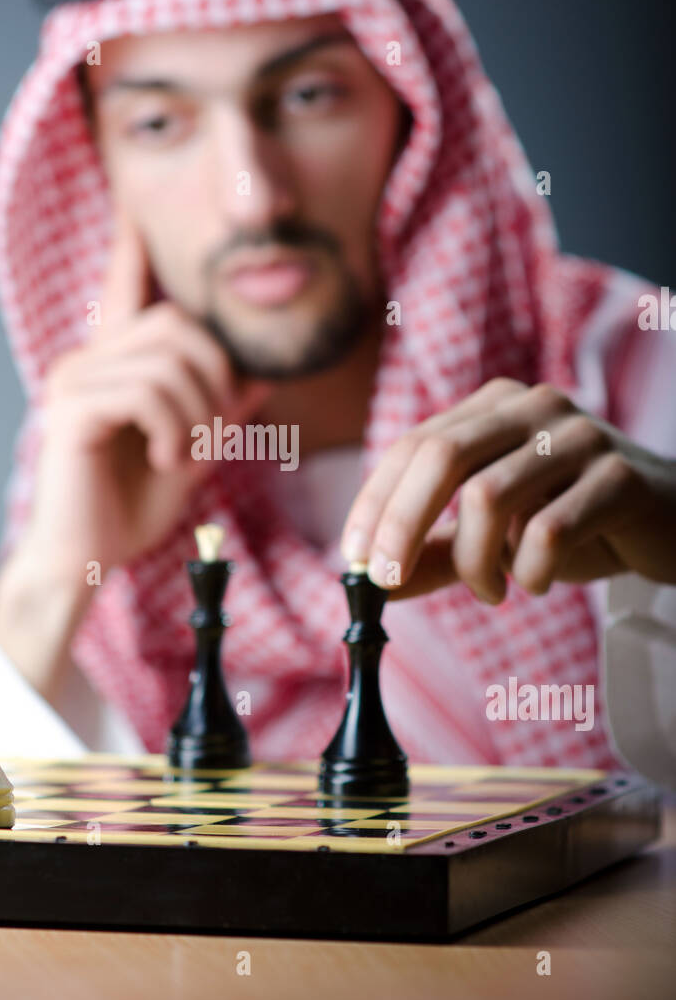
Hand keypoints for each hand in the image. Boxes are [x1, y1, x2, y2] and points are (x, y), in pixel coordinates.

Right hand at [22, 207, 271, 582]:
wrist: (85, 558)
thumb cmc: (129, 507)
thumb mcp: (191, 451)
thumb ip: (218, 411)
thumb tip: (257, 377)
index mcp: (111, 364)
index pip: (124, 292)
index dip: (130, 253)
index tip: (132, 212)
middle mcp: (87, 360)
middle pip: (177, 324)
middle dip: (216, 378)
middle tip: (212, 434)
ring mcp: (74, 380)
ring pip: (170, 362)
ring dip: (199, 417)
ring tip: (184, 457)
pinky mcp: (71, 408)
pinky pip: (148, 394)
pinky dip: (174, 431)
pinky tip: (162, 461)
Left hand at [340, 377, 675, 603]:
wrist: (671, 523)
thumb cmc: (572, 523)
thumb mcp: (493, 537)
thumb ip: (433, 553)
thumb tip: (367, 582)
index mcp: (494, 407)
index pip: (413, 445)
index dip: (375, 503)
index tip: (355, 560)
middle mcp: (533, 407)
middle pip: (441, 456)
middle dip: (402, 526)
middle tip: (389, 582)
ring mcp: (580, 436)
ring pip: (489, 497)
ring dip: (474, 562)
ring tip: (491, 592)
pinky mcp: (619, 477)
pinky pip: (548, 530)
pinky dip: (526, 570)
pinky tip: (533, 582)